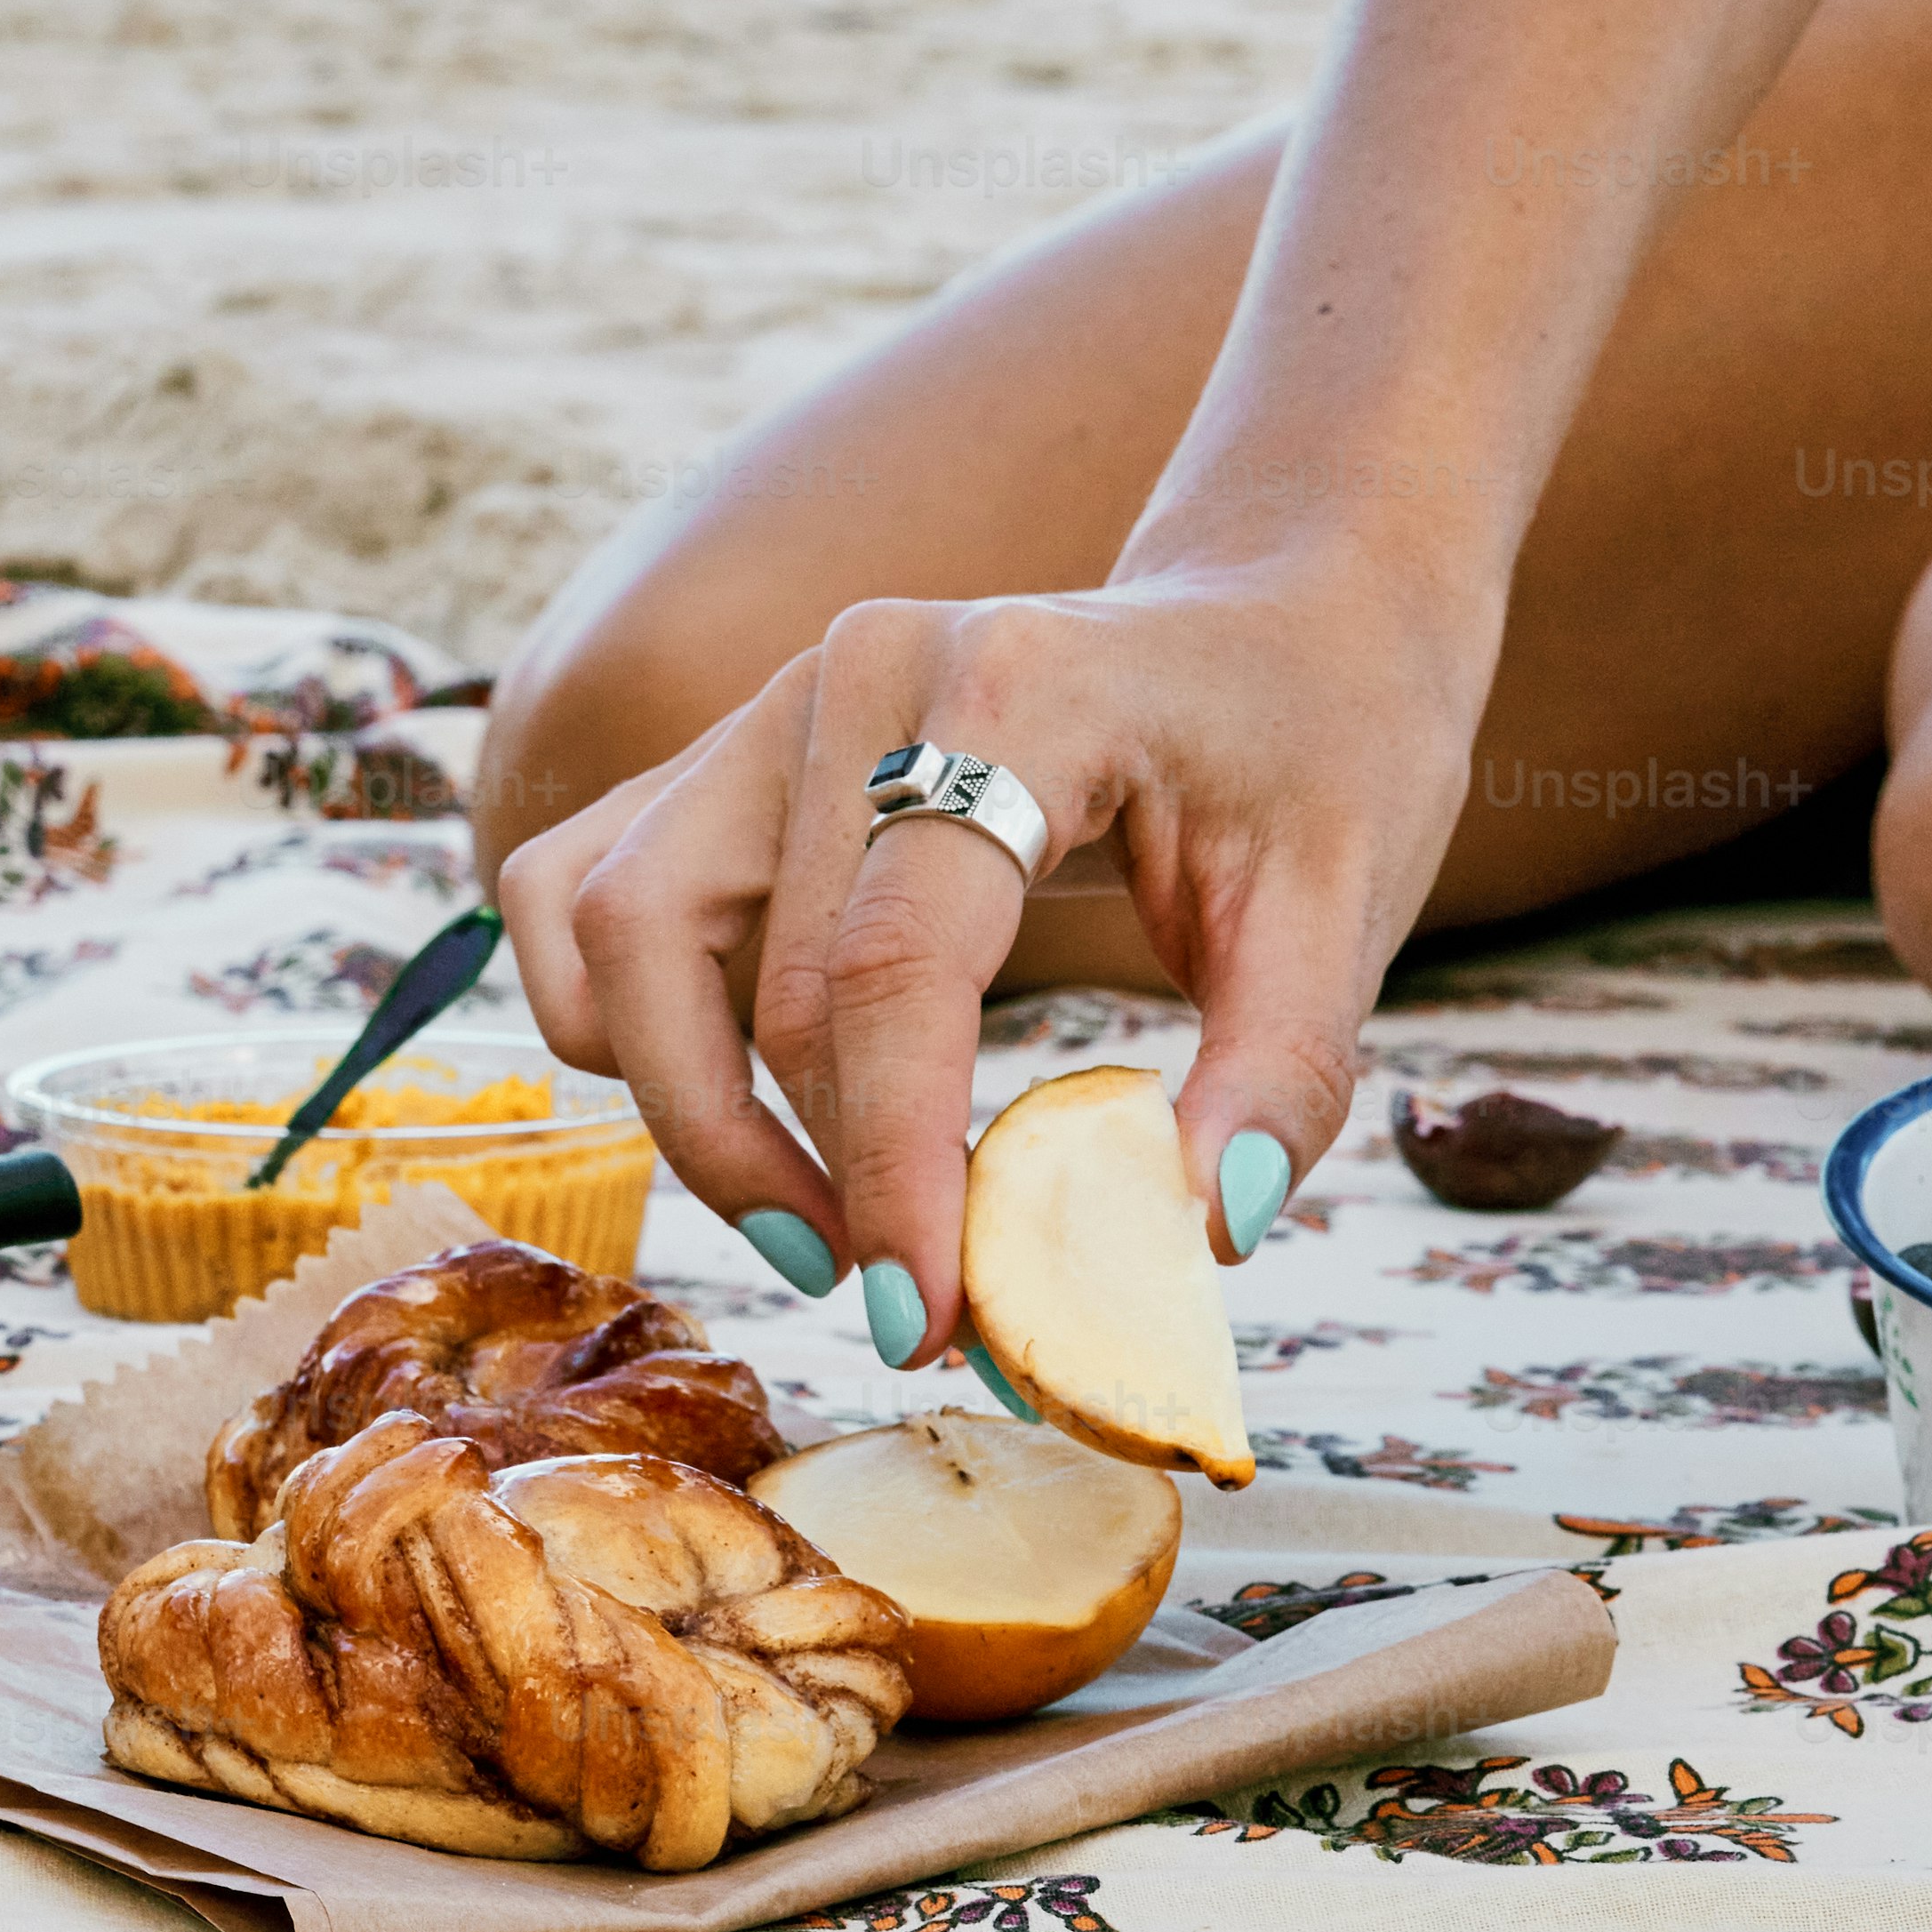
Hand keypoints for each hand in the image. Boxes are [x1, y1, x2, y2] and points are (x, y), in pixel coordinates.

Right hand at [497, 546, 1492, 1363]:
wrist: (1279, 611)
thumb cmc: (1319, 746)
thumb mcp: (1348, 903)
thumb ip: (1279, 1075)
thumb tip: (1191, 1241)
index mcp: (1008, 689)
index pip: (889, 967)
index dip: (895, 1167)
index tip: (931, 1319)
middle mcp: (855, 676)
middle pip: (747, 977)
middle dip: (805, 1175)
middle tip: (915, 1305)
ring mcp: (770, 704)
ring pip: (612, 930)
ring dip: (688, 1106)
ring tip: (819, 1223)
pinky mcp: (729, 752)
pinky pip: (582, 891)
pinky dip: (621, 1019)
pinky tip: (744, 1108)